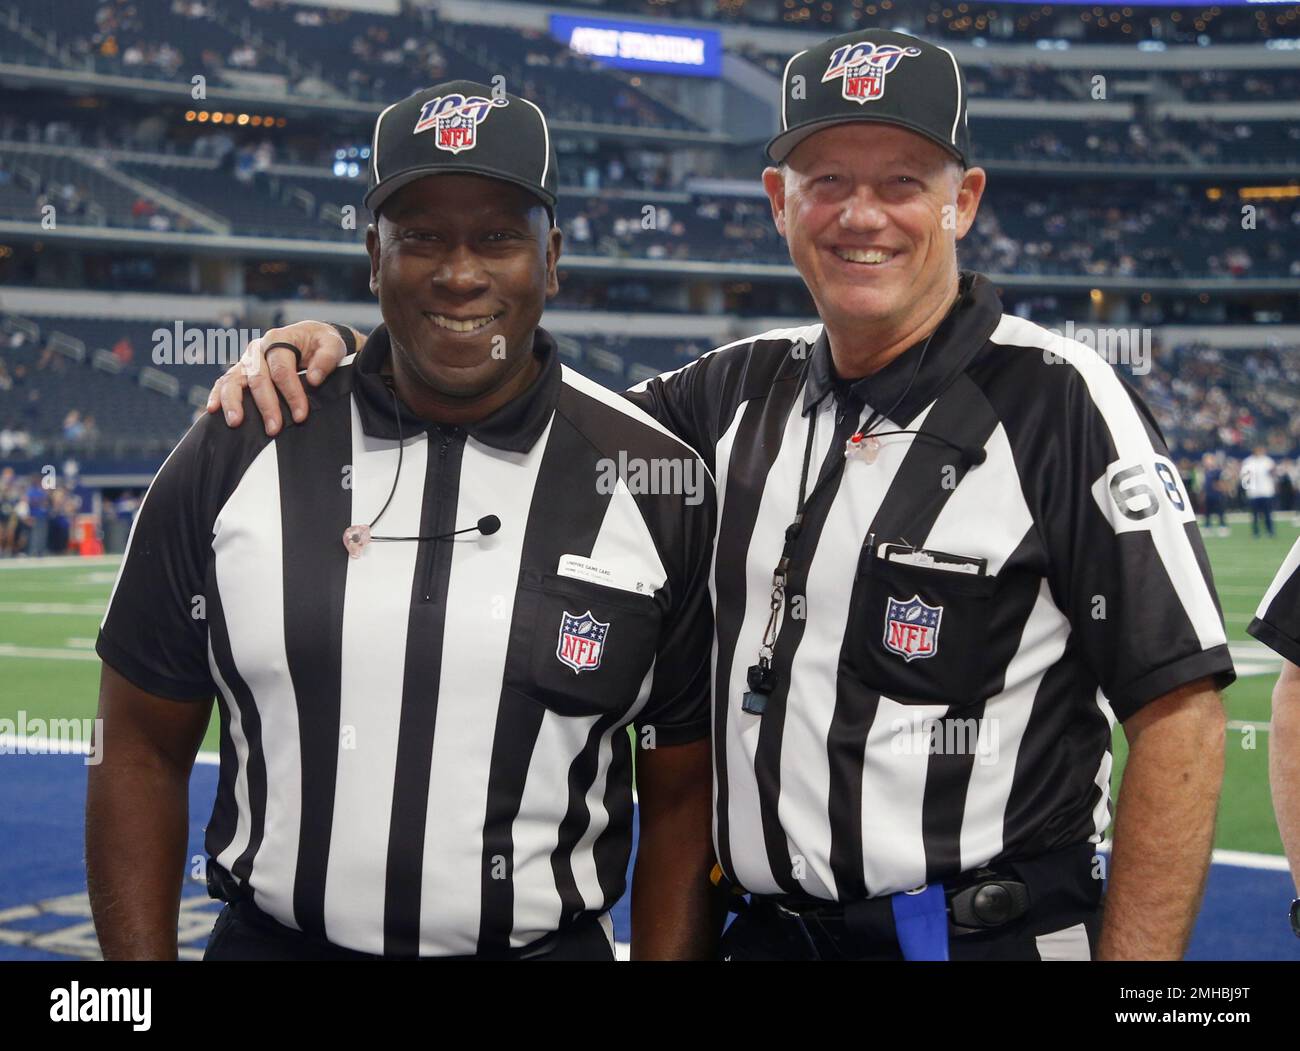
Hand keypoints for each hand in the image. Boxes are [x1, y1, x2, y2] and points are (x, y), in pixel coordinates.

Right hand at [205, 321, 357, 434]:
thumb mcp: (332, 344)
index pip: (281, 369)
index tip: (301, 415)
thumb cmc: (320, 342)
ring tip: (236, 421)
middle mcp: (258, 349)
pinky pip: (223, 382)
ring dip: (233, 402)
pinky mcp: (241, 371)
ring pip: (233, 380)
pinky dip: (217, 395)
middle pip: (257, 378)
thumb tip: (313, 379)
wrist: (310, 338)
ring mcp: (246, 361)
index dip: (291, 393)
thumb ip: (326, 359)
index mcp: (279, 339)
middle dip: (266, 405)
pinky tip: (213, 410)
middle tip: (274, 428)